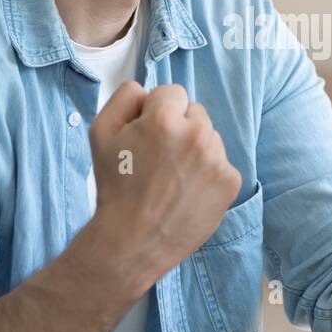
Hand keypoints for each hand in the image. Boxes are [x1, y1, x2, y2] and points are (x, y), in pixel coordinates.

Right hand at [88, 82, 242, 289]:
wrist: (133, 240)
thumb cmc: (115, 186)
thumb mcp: (100, 132)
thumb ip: (125, 97)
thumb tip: (149, 91)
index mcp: (164, 118)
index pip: (172, 92)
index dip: (157, 113)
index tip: (147, 136)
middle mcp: (196, 134)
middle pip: (195, 113)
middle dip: (179, 128)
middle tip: (159, 160)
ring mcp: (217, 159)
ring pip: (209, 138)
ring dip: (195, 150)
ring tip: (172, 178)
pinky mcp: (230, 181)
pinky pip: (221, 163)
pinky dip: (207, 174)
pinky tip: (187, 191)